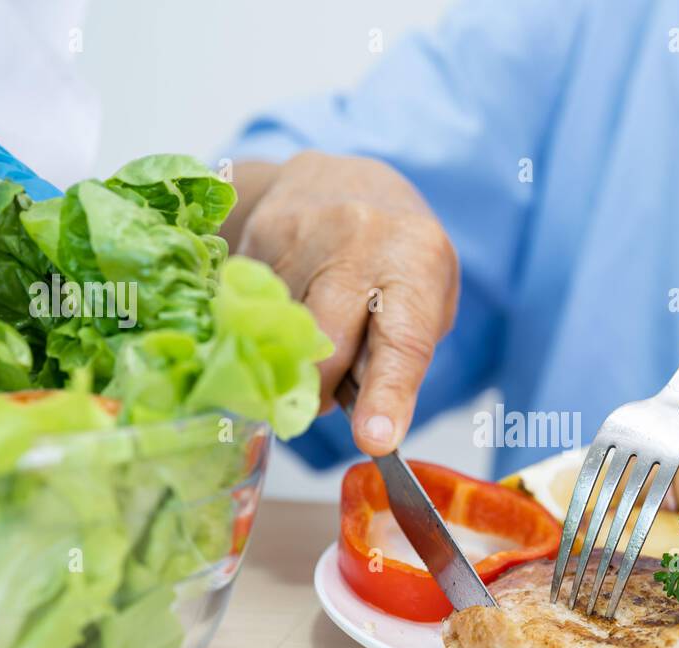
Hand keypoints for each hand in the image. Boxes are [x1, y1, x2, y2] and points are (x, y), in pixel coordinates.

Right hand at [225, 152, 458, 455]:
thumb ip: (405, 352)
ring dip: (291, 361)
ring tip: (308, 342)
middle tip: (321, 399)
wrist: (338, 177)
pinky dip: (265, 333)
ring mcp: (301, 238)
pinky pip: (251, 315)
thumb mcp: (428, 295)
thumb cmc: (397, 254)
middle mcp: (358, 242)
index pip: (401, 340)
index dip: (386, 394)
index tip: (376, 439)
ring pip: (281, 337)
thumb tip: (364, 412)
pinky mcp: (257, 240)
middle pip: (326, 344)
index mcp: (415, 259)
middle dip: (319, 390)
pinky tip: (281, 314)